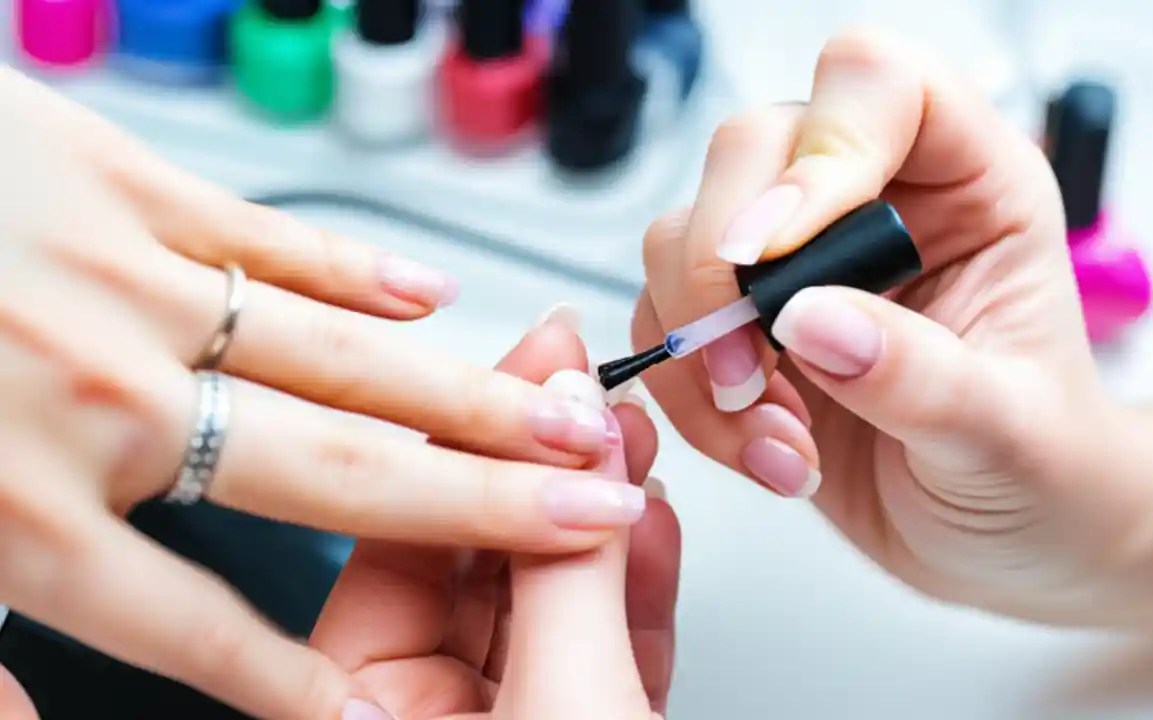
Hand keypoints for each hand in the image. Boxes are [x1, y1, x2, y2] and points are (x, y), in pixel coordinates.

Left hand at [0, 70, 643, 718]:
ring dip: (463, 398)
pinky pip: (263, 240)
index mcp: (16, 512)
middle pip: (337, 477)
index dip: (312, 687)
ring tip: (561, 420)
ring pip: (334, 358)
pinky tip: (430, 296)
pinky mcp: (110, 183)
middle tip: (589, 518)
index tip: (402, 710)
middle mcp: (99, 402)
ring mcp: (119, 283)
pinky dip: (355, 274)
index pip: (208, 633)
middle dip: (483, 510)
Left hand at [311, 320, 678, 719]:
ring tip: (629, 439)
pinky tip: (653, 525)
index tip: (533, 379)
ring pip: (545, 598)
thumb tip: (579, 447)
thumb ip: (567, 577)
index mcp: (364, 715)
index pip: (398, 556)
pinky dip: (632, 586)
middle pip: (477, 564)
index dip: (472, 455)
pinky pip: (596, 643)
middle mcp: (420, 715)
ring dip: (599, 517)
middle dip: (546, 471)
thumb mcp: (564, 704)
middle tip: (580, 386)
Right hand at [636, 29, 1142, 622]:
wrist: (1013, 538)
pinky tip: (764, 450)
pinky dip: (689, 396)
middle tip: (745, 371)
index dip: (822, 151)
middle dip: (720, 265)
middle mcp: (873, 201)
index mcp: (969, 183)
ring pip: (684, 235)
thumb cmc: (1046, 469)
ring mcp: (798, 261)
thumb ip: (920, 375)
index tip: (782, 259)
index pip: (878, 84)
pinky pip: (667, 324)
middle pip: (749, 150)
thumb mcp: (1010, 435)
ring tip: (773, 436)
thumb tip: (811, 320)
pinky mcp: (745, 327)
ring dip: (700, 346)